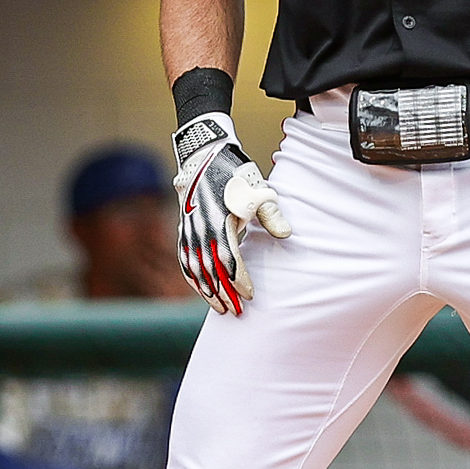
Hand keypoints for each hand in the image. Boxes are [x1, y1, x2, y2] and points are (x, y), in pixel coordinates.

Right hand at [172, 113, 290, 313]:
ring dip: (206, 290)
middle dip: (224, 292)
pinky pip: (184, 258)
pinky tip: (202, 291)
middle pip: (210, 268)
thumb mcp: (260, 191)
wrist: (205, 156)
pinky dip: (192, 277)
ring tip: (220, 308)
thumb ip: (272, 215)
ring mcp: (189, 228)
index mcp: (221, 219)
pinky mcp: (183, 228)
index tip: (250, 295)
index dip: (238, 279)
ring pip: (194, 267)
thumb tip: (286, 235)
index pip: (229, 258)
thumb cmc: (238, 175)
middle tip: (237, 312)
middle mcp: (201, 227)